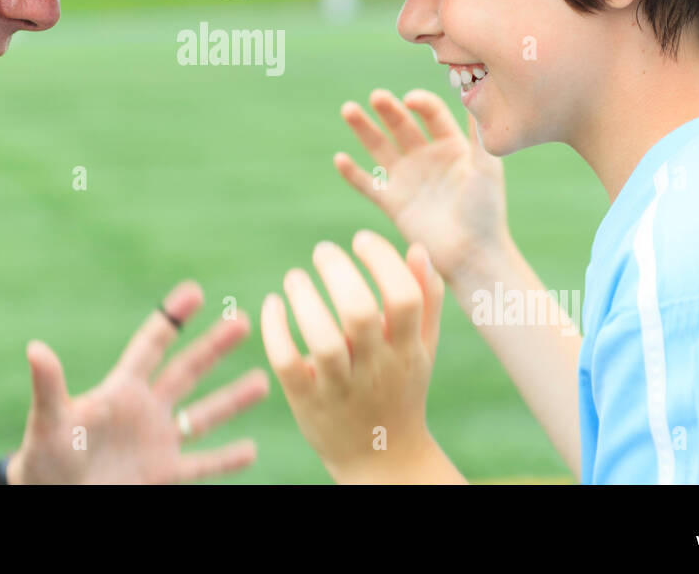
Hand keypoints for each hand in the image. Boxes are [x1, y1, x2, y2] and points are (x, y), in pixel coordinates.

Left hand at [11, 280, 268, 483]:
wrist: (51, 497)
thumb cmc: (43, 459)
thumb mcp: (48, 422)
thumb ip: (50, 387)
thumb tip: (35, 348)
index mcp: (120, 390)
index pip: (152, 346)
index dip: (172, 317)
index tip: (195, 290)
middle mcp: (144, 410)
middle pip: (187, 371)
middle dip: (215, 347)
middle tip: (245, 320)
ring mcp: (156, 442)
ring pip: (203, 416)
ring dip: (233, 400)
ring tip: (264, 381)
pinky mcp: (162, 475)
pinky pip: (201, 466)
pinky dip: (225, 459)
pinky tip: (250, 450)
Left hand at [262, 230, 454, 483]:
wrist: (382, 458)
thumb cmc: (401, 388)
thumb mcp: (423, 347)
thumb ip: (426, 298)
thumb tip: (418, 247)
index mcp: (407, 350)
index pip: (404, 297)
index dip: (382, 260)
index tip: (361, 239)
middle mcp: (377, 369)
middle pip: (359, 313)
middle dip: (338, 272)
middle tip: (323, 250)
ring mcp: (341, 388)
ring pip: (323, 341)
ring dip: (305, 300)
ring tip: (295, 277)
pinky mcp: (307, 402)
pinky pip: (287, 364)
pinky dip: (275, 330)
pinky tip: (273, 304)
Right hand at [335, 88, 509, 283]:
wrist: (472, 255)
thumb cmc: (486, 212)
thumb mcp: (486, 169)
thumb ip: (479, 136)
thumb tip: (476, 97)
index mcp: (451, 146)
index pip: (431, 115)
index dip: (420, 104)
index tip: (411, 101)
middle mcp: (426, 157)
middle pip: (401, 125)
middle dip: (387, 110)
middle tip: (376, 97)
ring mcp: (406, 179)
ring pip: (379, 147)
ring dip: (363, 128)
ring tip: (348, 109)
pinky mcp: (392, 202)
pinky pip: (367, 184)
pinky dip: (352, 173)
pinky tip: (340, 159)